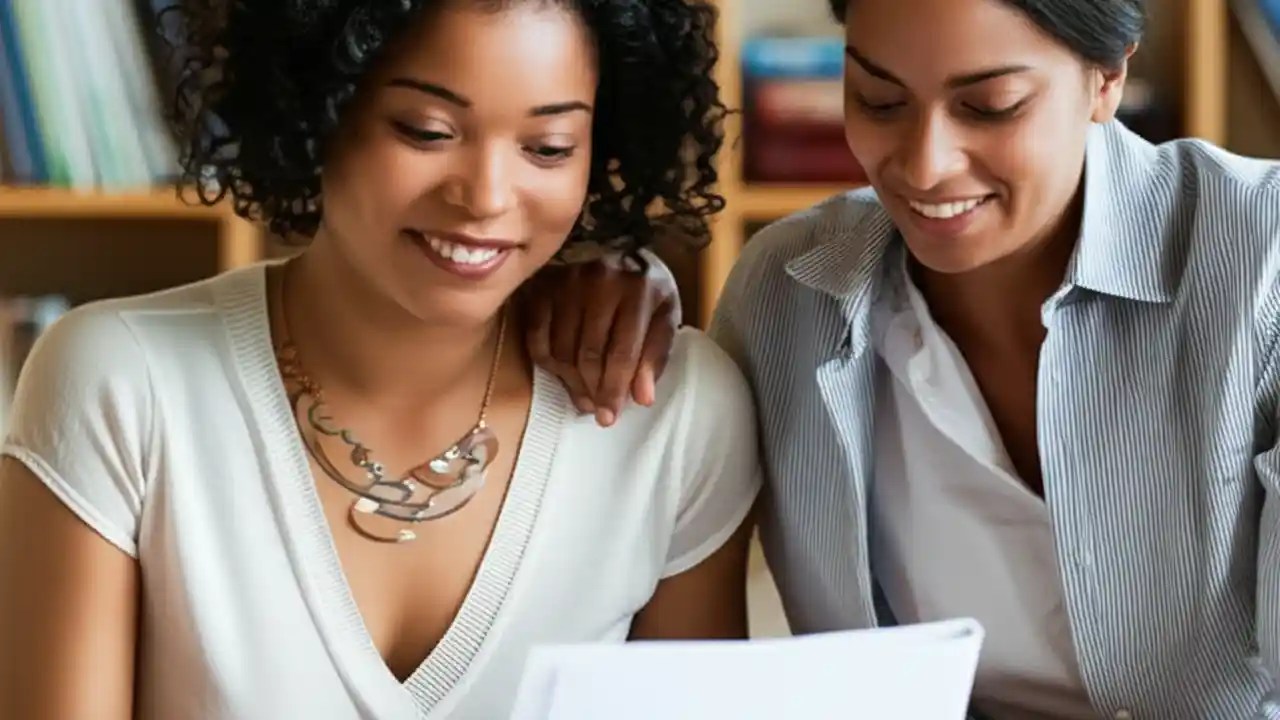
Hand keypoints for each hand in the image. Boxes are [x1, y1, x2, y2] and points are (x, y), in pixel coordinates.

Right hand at [523, 255, 679, 426]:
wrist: (620, 249)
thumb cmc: (647, 290)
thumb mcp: (665, 317)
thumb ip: (656, 355)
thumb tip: (641, 398)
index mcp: (638, 288)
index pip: (622, 352)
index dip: (614, 390)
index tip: (609, 417)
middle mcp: (601, 280)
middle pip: (589, 355)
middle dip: (593, 390)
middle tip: (596, 411)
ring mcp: (568, 280)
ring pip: (562, 349)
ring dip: (570, 381)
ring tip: (582, 396)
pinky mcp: (543, 284)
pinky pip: (536, 336)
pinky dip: (546, 362)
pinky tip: (560, 373)